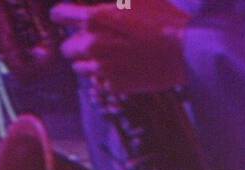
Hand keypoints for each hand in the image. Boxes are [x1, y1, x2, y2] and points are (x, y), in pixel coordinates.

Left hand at [52, 2, 186, 96]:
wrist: (184, 52)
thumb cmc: (163, 19)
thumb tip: (102, 1)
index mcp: (95, 18)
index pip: (61, 15)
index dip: (62, 14)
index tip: (64, 15)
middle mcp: (93, 44)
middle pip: (67, 46)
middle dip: (76, 41)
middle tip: (93, 39)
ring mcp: (103, 68)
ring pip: (79, 67)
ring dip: (87, 61)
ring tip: (105, 56)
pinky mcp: (115, 85)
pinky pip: (99, 81)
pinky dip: (105, 75)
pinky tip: (119, 68)